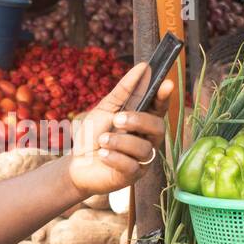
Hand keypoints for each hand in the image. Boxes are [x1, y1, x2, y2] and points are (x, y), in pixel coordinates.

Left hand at [68, 62, 172, 195]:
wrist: (76, 164)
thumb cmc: (93, 135)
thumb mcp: (105, 109)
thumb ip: (124, 90)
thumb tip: (143, 67)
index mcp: (143, 121)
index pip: (160, 107)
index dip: (165, 96)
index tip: (166, 84)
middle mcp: (147, 139)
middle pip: (158, 127)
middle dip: (138, 121)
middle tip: (117, 120)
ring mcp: (142, 159)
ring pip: (144, 148)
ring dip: (120, 142)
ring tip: (102, 141)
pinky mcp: (133, 176)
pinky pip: (132, 166)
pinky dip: (114, 158)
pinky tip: (103, 156)